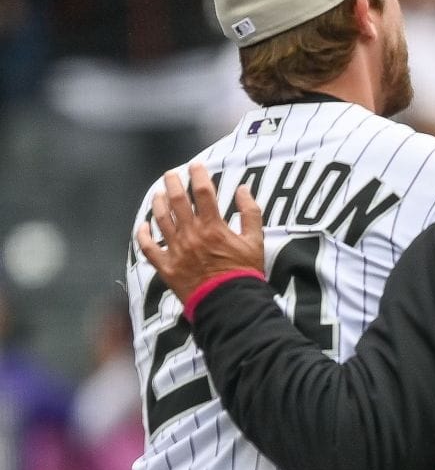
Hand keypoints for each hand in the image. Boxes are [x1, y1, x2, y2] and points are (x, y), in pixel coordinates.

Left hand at [136, 162, 264, 306]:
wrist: (229, 303)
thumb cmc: (244, 273)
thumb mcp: (256, 242)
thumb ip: (250, 213)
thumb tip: (243, 189)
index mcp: (213, 227)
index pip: (203, 193)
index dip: (199, 176)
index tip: (196, 166)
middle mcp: (191, 234)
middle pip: (177, 201)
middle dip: (173, 184)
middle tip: (171, 174)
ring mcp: (176, 250)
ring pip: (161, 219)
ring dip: (158, 203)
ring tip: (158, 193)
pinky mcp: (166, 267)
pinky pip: (149, 248)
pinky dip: (144, 235)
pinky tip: (143, 225)